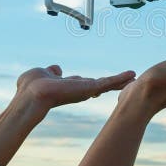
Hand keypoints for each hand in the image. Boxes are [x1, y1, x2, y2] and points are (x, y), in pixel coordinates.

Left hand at [14, 65, 135, 118]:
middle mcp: (78, 91)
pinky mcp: (90, 89)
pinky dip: (120, 78)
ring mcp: (85, 91)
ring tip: (134, 77)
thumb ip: (49, 71)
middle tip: (125, 82)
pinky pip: (108, 82)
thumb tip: (55, 69)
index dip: (91, 84)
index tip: (99, 85)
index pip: (83, 85)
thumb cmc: (31, 87)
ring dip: (120, 81)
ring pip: (106, 85)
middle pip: (98, 86)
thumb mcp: (41, 73)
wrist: (32, 96)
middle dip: (112, 84)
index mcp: (67, 87)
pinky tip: (132, 74)